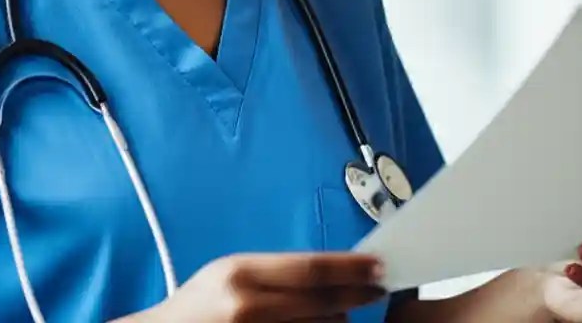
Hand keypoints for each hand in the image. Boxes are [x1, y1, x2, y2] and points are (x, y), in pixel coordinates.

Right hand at [126, 252, 386, 322]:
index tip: (378, 265)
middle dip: (359, 293)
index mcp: (241, 273)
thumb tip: (333, 270)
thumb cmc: (200, 304)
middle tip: (380, 287)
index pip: (310, 269)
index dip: (350, 268)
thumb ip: (276, 272)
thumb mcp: (231, 272)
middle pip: (323, 301)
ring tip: (344, 310)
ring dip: (341, 319)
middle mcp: (248, 306)